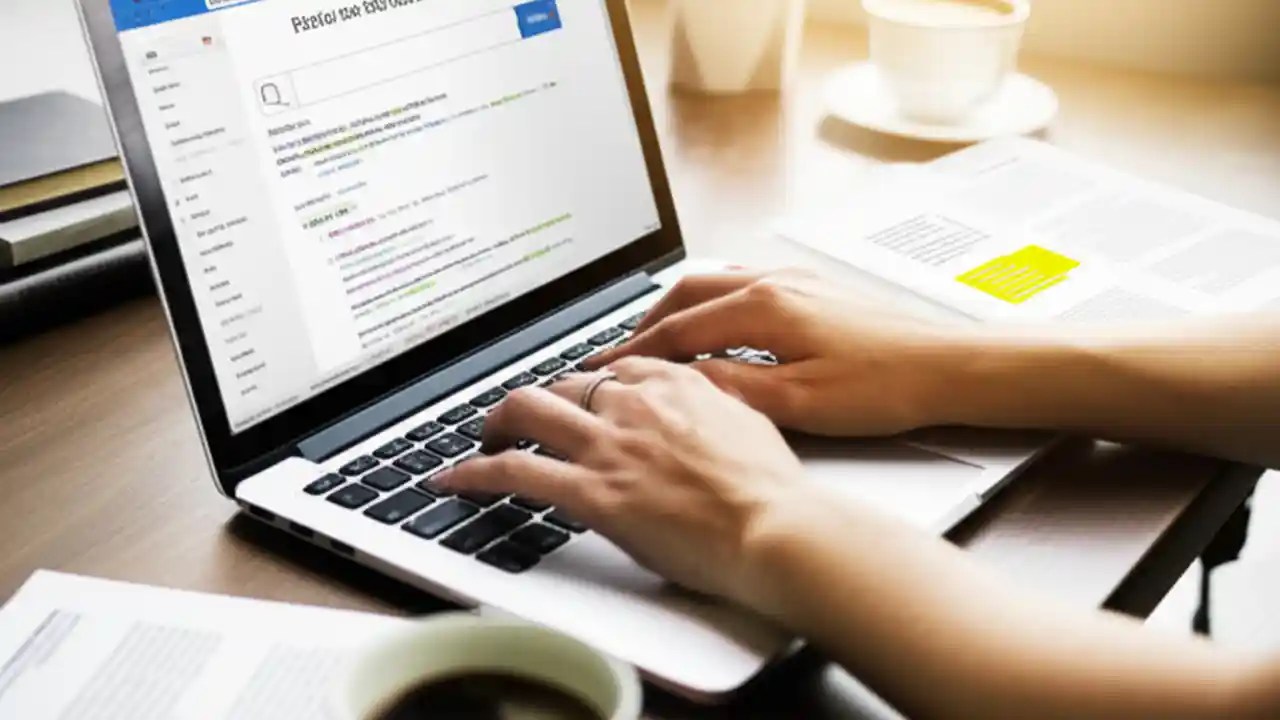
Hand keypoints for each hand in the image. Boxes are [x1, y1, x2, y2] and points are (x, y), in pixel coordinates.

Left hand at [434, 358, 810, 611]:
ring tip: (483, 438)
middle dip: (538, 398)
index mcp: (675, 383)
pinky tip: (453, 481)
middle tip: (524, 419)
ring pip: (528, 410)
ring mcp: (609, 445)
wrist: (775, 528)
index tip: (577, 395)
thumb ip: (717, 407)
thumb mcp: (750, 423)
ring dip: (496, 422)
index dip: (587, 382)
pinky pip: (514, 471)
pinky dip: (474, 473)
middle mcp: (635, 403)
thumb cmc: (772, 490)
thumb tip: (708, 409)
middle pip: (565, 382)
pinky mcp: (592, 491)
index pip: (613, 367)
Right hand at [587, 268, 965, 436]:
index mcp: (763, 307)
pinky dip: (712, 305)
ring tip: (658, 343)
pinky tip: (715, 328)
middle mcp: (773, 282)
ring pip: (714, 283)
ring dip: (678, 311)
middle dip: (646, 324)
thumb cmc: (885, 387)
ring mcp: (794, 280)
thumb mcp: (799, 401)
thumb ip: (732, 387)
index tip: (601, 370)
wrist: (949, 366)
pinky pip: (742, 285)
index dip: (633, 354)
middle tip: (618, 356)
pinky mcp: (813, 289)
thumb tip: (681, 381)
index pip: (677, 330)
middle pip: (686, 293)